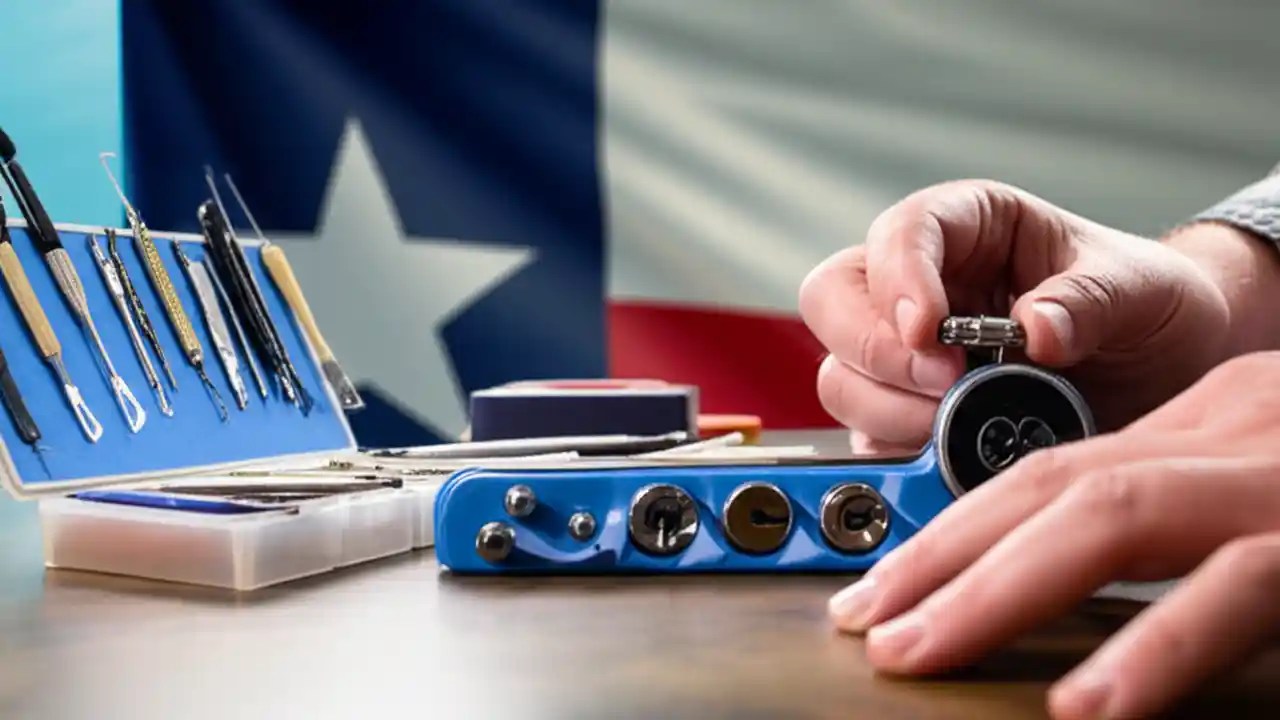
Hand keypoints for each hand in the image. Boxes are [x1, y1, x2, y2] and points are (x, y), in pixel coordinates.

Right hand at [799, 180, 1231, 452]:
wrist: (1171, 373)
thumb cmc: (1148, 305)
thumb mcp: (1139, 288)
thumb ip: (1088, 301)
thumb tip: (1036, 330)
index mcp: (967, 227)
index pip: (899, 232)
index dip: (899, 277)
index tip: (927, 329)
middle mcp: (920, 287)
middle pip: (832, 300)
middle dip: (873, 349)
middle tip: (939, 384)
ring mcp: (906, 356)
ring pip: (841, 376)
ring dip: (886, 409)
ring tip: (957, 428)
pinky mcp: (909, 417)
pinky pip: (870, 439)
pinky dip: (900, 455)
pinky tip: (953, 457)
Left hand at [827, 351, 1279, 718]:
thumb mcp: (1268, 498)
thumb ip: (1182, 530)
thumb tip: (1074, 584)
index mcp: (1211, 422)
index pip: (1052, 466)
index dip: (956, 528)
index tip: (887, 584)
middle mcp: (1232, 433)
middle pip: (1053, 484)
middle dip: (943, 556)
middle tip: (864, 620)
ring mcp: (1275, 480)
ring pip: (1109, 517)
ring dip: (996, 591)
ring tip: (916, 652)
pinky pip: (1234, 588)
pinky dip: (1153, 646)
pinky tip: (1084, 706)